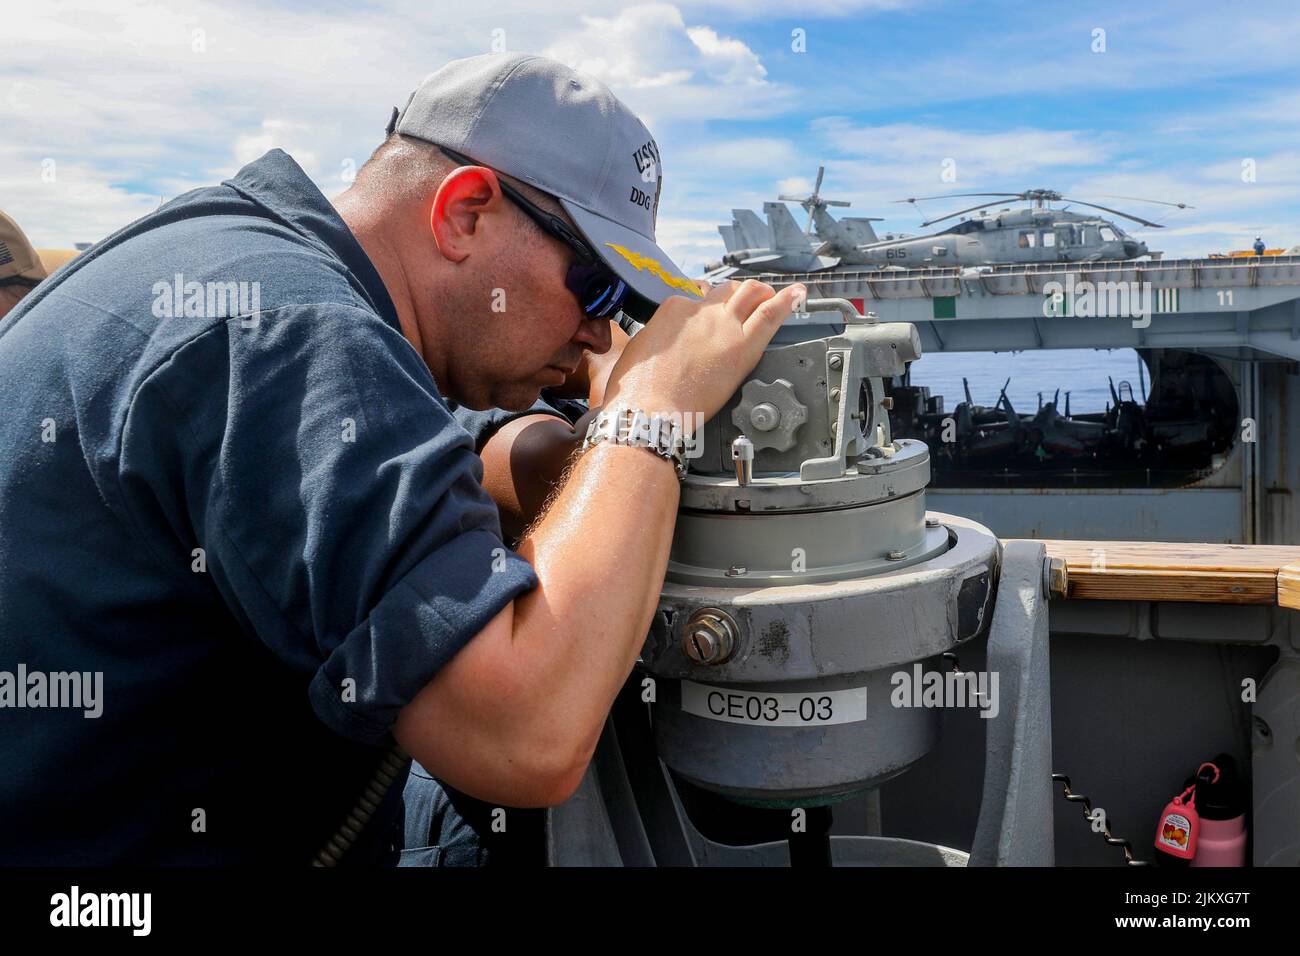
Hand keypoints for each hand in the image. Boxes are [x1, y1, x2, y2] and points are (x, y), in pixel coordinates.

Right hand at [600, 279, 804, 429]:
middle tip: (746, 305)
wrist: (648, 410)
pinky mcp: (742, 346)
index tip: (709, 318)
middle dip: (737, 295)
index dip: (706, 307)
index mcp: (673, 309)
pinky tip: (798, 295)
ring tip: (772, 297)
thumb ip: (655, 338)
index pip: (697, 297)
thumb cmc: (636, 390)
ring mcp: (724, 325)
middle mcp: (700, 310)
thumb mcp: (638, 350)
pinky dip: (788, 301)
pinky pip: (770, 314)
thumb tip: (659, 342)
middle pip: (726, 291)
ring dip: (763, 292)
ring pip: (750, 293)